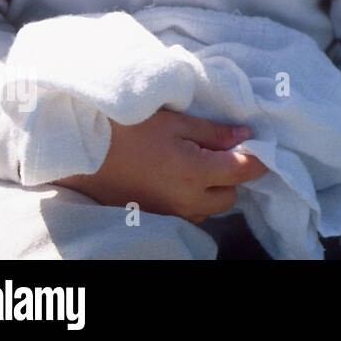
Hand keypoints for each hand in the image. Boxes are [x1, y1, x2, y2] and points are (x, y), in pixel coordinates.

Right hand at [51, 109, 268, 223]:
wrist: (79, 151)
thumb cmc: (128, 129)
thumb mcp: (176, 122)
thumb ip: (214, 133)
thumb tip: (246, 136)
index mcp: (195, 173)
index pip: (245, 171)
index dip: (259, 157)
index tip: (261, 143)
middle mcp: (186, 200)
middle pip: (230, 196)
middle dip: (232, 175)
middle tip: (220, 150)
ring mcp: (169, 213)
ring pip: (209, 209)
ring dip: (212, 189)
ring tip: (197, 162)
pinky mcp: (155, 217)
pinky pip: (188, 213)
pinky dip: (193, 198)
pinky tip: (178, 176)